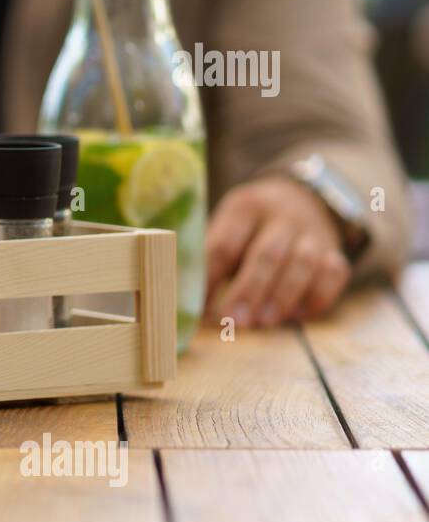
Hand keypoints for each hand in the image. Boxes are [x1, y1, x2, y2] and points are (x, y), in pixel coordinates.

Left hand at [205, 176, 350, 327]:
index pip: (224, 245)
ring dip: (282, 297)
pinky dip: (317, 298)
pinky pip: (334, 275)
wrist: (301, 199)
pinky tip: (296, 316)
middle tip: (235, 321)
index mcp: (245, 208)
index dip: (210, 280)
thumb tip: (185, 302)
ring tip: (264, 322)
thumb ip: (209, 259)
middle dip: (249, 291)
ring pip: (303, 264)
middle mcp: (282, 217)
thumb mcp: (226, 228)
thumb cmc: (249, 228)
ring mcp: (313, 234)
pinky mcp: (335, 252)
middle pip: (266, 254)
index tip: (199, 309)